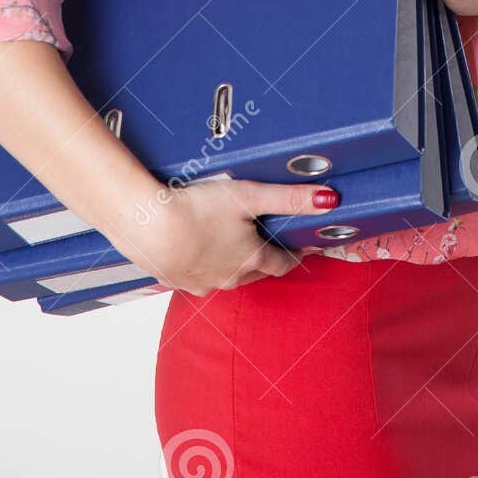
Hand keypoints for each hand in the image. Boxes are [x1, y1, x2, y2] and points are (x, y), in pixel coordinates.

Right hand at [124, 174, 338, 296]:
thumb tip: (329, 200)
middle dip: (265, 259)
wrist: (148, 227)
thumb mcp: (249, 196)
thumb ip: (289, 198)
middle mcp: (231, 277)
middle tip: (268, 242)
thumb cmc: (199, 209)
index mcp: (252, 259)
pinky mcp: (178, 280)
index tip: (301, 247)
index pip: (283, 263)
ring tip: (231, 243)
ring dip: (234, 263)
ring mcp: (203, 282)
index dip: (294, 254)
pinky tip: (196, 249)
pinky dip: (204, 264)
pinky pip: (200, 276)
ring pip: (228, 276)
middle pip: (256, 272)